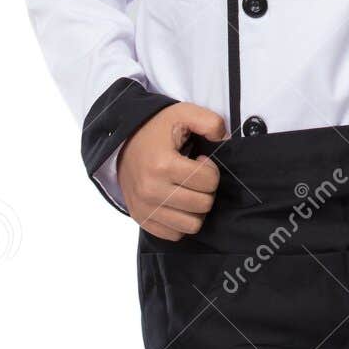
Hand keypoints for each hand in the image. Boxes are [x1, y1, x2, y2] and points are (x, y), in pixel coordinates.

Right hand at [117, 102, 225, 239]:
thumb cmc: (157, 130)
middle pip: (203, 205)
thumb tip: (225, 140)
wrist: (123, 142)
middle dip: (206, 190)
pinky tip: (177, 203)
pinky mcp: (141, 219)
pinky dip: (181, 222)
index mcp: (163, 165)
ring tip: (187, 190)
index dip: (211, 170)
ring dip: (195, 209)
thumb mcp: (184, 113)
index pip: (209, 182)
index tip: (200, 161)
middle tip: (195, 176)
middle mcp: (151, 191)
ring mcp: (145, 208)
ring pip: (191, 226)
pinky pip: (174, 235)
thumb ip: (210, 122)